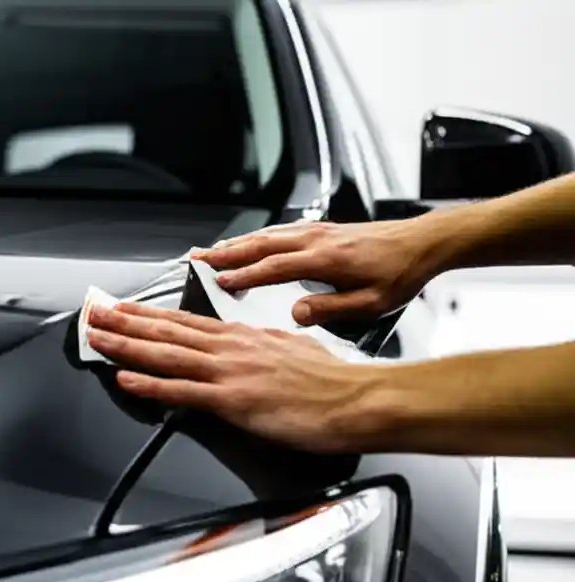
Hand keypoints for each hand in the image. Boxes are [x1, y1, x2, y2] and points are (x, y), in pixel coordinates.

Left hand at [87, 303, 380, 453]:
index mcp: (243, 337)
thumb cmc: (332, 381)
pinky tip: (125, 379)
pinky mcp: (232, 400)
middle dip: (124, 322)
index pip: (184, 320)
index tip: (123, 307)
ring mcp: (228, 372)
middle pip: (165, 331)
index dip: (148, 314)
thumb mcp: (292, 348)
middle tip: (93, 313)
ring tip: (97, 337)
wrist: (356, 399)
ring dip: (126, 345)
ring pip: (165, 354)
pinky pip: (181, 391)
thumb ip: (264, 347)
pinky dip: (149, 385)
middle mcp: (230, 348)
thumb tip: (253, 348)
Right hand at [192, 220, 441, 325]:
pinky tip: (249, 241)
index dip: (243, 275)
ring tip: (212, 251)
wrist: (423, 243)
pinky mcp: (323, 229)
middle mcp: (317, 240)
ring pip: (268, 234)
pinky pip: (281, 230)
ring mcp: (318, 231)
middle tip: (198, 260)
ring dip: (237, 243)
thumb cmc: (400, 274)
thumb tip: (296, 313)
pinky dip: (258, 236)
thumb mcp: (371, 304)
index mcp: (326, 260)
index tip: (218, 282)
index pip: (273, 267)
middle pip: (261, 244)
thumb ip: (331, 308)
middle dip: (227, 253)